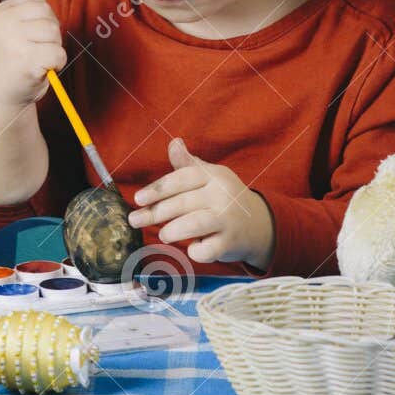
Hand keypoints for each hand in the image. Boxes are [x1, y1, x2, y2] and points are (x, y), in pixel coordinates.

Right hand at [0, 0, 65, 112]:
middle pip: (48, 14)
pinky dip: (58, 64)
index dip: (45, 20)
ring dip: (54, 48)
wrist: (0, 97)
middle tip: (38, 51)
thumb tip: (51, 14)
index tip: (33, 38)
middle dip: (51, 33)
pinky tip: (43, 70)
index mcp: (1, 12)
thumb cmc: (13, 63)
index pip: (39, 2)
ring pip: (54, 32)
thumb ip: (28, 16)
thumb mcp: (13, 31)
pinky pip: (58, 53)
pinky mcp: (26, 58)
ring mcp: (14, 39)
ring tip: (39, 60)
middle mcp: (4, 22)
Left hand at [127, 137, 275, 268]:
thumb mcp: (209, 176)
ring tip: (163, 234)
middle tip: (135, 220)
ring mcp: (228, 219)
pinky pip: (208, 249)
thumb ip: (187, 164)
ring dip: (173, 230)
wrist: (258, 224)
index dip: (158, 189)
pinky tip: (191, 248)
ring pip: (195, 224)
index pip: (182, 178)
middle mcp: (222, 195)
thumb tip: (174, 142)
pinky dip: (196, 251)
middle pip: (183, 202)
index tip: (137, 199)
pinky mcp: (230, 242)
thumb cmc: (224, 198)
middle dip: (155, 212)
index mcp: (214, 176)